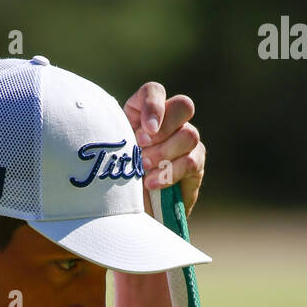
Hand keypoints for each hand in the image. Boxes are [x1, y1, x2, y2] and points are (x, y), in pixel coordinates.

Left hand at [123, 84, 205, 215]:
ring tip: (144, 169)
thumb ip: (121, 137)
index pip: (154, 92)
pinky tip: (153, 183)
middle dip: (164, 129)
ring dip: (164, 153)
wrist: (128, 213)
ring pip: (189, 134)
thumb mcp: (111, 156)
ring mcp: (185, 142)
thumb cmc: (113, 182)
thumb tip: (139, 133)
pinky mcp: (195, 164)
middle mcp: (169, 123)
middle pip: (183, 105)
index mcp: (143, 114)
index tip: (144, 130)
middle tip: (142, 148)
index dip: (153, 105)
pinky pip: (192, 161)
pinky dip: (171, 173)